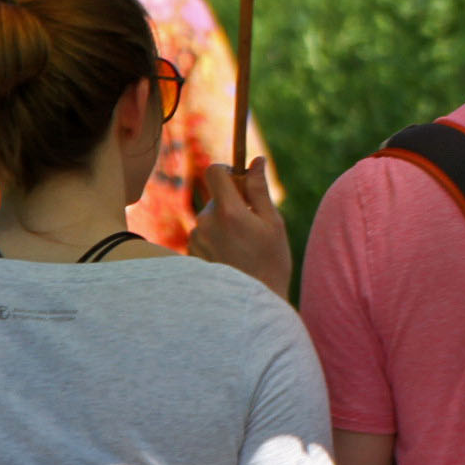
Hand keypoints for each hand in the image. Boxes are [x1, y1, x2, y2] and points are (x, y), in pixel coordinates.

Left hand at [191, 161, 292, 295]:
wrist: (253, 303)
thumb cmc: (271, 262)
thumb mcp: (273, 223)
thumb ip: (260, 190)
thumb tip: (256, 161)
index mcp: (229, 212)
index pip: (215, 172)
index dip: (227, 170)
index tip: (240, 180)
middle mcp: (207, 223)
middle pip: (217, 197)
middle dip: (233, 203)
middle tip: (253, 225)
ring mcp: (197, 239)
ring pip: (211, 217)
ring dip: (225, 223)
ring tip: (244, 247)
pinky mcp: (191, 253)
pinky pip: (205, 234)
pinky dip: (217, 239)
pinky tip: (232, 257)